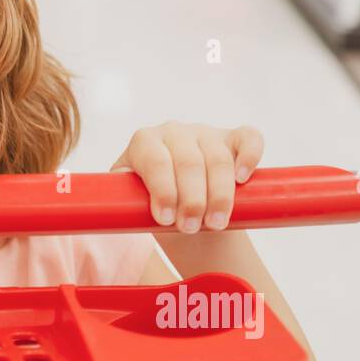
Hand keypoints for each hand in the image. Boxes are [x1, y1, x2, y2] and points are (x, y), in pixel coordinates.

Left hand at [110, 123, 263, 233]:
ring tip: (215, 223)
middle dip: (191, 199)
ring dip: (220, 194)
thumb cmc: (153, 207)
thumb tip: (110, 210)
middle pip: (188, 162)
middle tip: (191, 228)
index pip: (154, 161)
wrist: (182, 212)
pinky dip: (249, 156)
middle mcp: (173, 132)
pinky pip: (248, 139)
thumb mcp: (131, 204)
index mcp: (143, 142)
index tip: (166, 219)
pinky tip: (243, 178)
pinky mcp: (233, 139)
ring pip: (218, 158)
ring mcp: (205, 133)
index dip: (162, 190)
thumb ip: (121, 202)